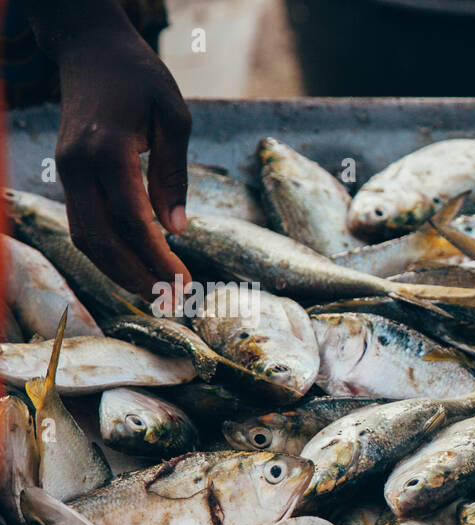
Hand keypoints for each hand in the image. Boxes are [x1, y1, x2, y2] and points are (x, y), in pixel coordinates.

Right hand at [51, 24, 192, 296]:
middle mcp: (78, 165)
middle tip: (172, 301)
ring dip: (119, 272)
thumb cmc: (141, 79)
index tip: (185, 283)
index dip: (157, 257)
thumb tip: (178, 230)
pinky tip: (136, 268)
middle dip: (136, 276)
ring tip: (157, 295)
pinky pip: (82, 224)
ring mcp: (68, 171)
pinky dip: (107, 253)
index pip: (131, 219)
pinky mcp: (68, 175)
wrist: (91, 50)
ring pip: (85, 237)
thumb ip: (175, 174)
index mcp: (108, 149)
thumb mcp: (174, 117)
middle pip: (101, 238)